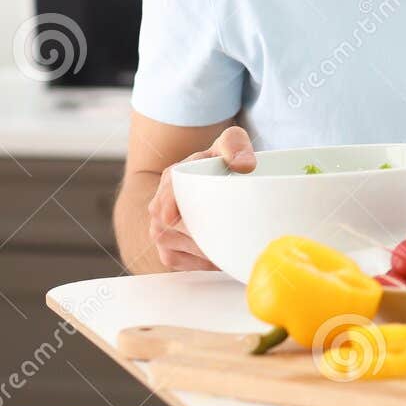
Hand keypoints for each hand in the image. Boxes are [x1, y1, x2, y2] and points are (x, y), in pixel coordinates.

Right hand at [147, 125, 254, 270]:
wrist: (212, 182)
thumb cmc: (220, 162)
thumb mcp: (230, 143)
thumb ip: (236, 146)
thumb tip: (245, 165)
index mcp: (172, 177)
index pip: (167, 193)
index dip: (169, 204)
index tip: (172, 216)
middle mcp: (161, 205)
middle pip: (170, 227)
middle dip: (199, 234)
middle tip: (230, 239)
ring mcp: (161, 229)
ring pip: (173, 247)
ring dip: (203, 250)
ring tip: (232, 247)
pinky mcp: (168, 250)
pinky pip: (178, 262)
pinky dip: (200, 262)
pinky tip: (221, 257)